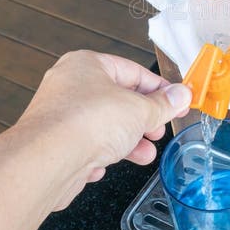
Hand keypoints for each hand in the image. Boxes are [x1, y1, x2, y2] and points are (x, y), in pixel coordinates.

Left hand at [14, 50, 190, 209]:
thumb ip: (163, 105)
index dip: (159, 89)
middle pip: (118, 100)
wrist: (47, 161)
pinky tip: (106, 164)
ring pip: (103, 126)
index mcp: (88, 65)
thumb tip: (181, 95)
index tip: (176, 102)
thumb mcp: (139, 110)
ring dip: (127, 142)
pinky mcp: (55, 144)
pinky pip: (86, 146)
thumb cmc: (84, 124)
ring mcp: (60, 116)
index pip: (133, 72)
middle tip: (158, 130)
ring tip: (144, 154)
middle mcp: (70, 85)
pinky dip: (100, 155)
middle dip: (143, 120)